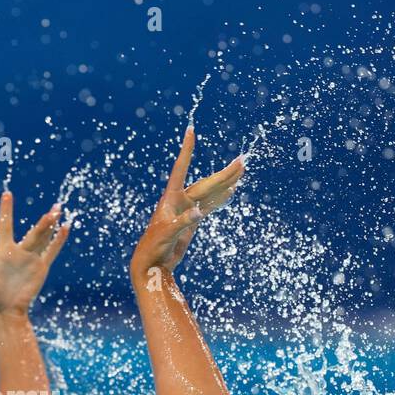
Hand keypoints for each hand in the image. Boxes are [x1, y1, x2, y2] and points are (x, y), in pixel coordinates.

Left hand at [0, 191, 70, 313]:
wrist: (6, 310)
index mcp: (3, 250)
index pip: (5, 225)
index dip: (6, 210)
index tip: (7, 194)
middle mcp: (19, 251)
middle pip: (33, 231)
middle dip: (44, 220)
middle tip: (55, 208)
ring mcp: (31, 258)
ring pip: (43, 238)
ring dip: (52, 225)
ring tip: (59, 210)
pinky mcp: (41, 268)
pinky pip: (51, 251)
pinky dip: (58, 241)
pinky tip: (66, 228)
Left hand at [131, 126, 243, 280]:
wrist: (152, 264)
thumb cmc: (153, 247)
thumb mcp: (167, 235)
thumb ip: (182, 223)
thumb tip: (199, 213)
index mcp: (170, 198)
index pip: (180, 168)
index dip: (186, 150)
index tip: (191, 130)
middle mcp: (180, 200)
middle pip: (205, 183)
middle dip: (224, 173)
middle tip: (242, 161)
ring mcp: (188, 209)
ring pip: (210, 192)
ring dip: (225, 182)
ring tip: (241, 170)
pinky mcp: (193, 220)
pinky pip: (210, 205)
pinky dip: (221, 198)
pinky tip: (232, 190)